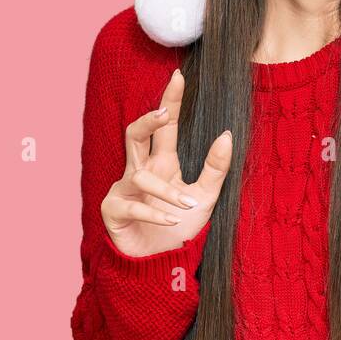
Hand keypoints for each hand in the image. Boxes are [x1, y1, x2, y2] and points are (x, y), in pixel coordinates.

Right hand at [100, 68, 232, 257]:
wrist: (161, 263)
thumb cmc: (181, 227)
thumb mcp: (206, 197)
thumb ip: (216, 168)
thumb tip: (226, 135)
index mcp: (163, 162)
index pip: (166, 127)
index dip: (171, 101)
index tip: (178, 76)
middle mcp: (141, 170)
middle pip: (135, 134)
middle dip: (147, 120)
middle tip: (165, 113)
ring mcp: (124, 188)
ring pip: (139, 176)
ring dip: (165, 191)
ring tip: (187, 205)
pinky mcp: (114, 210)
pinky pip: (132, 205)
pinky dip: (153, 213)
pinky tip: (171, 221)